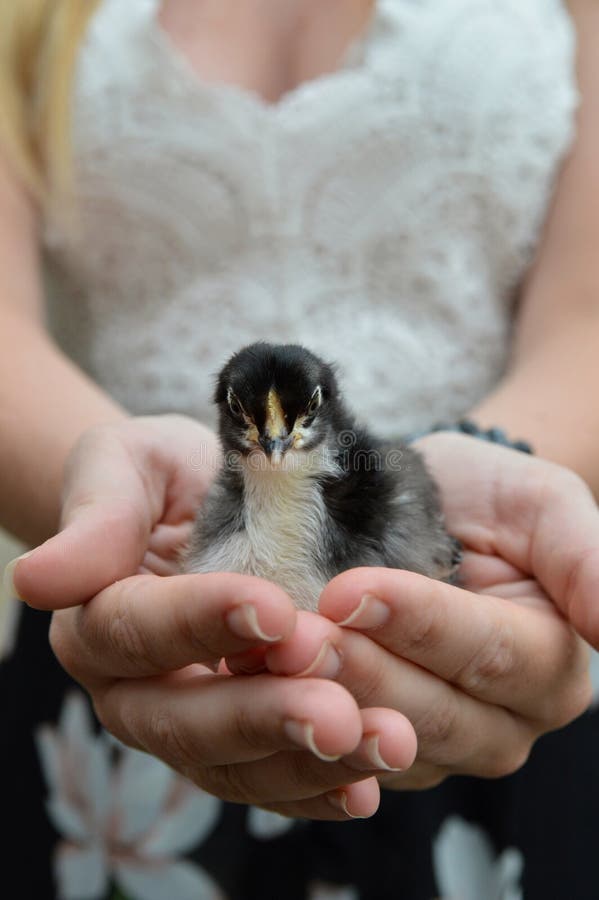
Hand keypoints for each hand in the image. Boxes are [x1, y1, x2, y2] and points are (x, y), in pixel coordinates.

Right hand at [11, 416, 416, 817]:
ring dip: (309, 763)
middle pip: (183, 720)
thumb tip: (36, 579)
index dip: (201, 623)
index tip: (273, 611)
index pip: (138, 630)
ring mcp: (186, 723)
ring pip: (234, 765)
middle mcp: (132, 688)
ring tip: (383, 744)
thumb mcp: (126, 465)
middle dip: (264, 718)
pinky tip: (369, 786)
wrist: (200, 501)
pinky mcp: (238, 742)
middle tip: (337, 713)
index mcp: (95, 619)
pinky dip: (319, 786)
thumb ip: (96, 515)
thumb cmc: (161, 475)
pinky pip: (270, 779)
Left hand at [232, 433, 594, 788]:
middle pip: (438, 713)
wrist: (424, 512)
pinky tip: (258, 690)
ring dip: (325, 703)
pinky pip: (345, 759)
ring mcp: (442, 747)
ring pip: (387, 744)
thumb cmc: (483, 499)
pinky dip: (301, 728)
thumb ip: (585, 555)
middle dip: (363, 671)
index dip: (421, 624)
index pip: (491, 654)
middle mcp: (505, 722)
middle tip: (296, 635)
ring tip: (271, 659)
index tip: (350, 590)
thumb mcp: (539, 502)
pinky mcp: (384, 753)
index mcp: (550, 664)